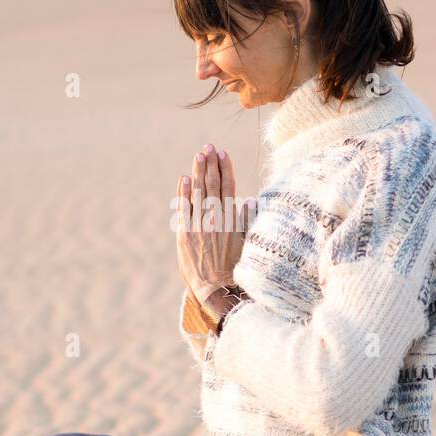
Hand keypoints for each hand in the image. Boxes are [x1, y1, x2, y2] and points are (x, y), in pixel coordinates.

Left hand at [175, 143, 254, 302]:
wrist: (216, 288)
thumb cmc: (234, 267)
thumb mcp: (245, 242)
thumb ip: (246, 220)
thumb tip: (251, 200)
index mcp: (232, 220)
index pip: (228, 187)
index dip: (225, 169)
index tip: (223, 153)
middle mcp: (216, 219)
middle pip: (212, 185)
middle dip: (210, 164)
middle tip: (208, 147)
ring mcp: (200, 225)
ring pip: (198, 193)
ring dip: (198, 172)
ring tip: (199, 155)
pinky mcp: (185, 234)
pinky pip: (184, 209)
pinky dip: (184, 193)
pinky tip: (184, 178)